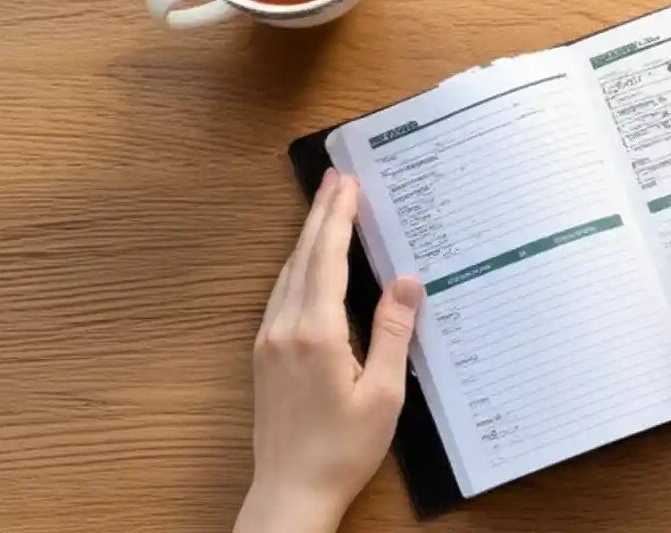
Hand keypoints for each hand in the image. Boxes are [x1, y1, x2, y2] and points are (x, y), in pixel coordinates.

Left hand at [234, 169, 423, 532]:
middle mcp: (284, 328)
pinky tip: (310, 262)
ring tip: (327, 208)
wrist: (290, 491)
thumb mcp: (384, 394)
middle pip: (303, 256)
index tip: (348, 183)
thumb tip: (407, 281)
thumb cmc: (342, 450)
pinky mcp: (264, 355)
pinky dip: (299, 266)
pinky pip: (281, 295)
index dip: (338, 217)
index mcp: (316, 333)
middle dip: (322, 214)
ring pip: (288, 273)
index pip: (327, 258)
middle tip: (337, 179)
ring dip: (309, 237)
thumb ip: (392, 331)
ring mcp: (268, 340)